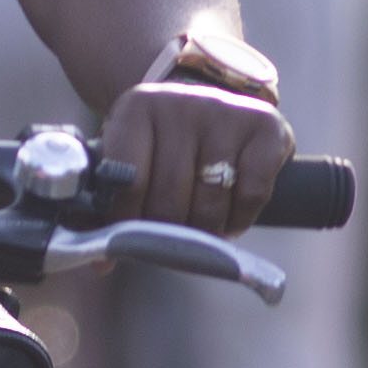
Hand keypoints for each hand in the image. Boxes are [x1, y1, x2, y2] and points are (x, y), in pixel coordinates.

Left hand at [95, 80, 296, 238]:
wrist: (211, 105)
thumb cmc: (162, 141)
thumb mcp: (130, 154)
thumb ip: (112, 200)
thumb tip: (101, 263)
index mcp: (136, 108)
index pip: (127, 182)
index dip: (127, 220)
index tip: (130, 239)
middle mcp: (179, 105)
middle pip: (170, 198)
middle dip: (169, 233)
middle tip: (171, 241)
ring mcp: (224, 113)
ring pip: (210, 203)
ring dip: (205, 233)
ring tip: (200, 233)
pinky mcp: (265, 127)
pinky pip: (251, 196)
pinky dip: (240, 220)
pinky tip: (229, 220)